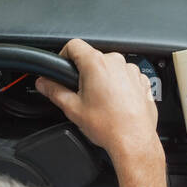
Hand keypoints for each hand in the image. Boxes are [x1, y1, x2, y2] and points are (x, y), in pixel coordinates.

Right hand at [34, 39, 160, 164]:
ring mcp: (131, 71)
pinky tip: (116, 104)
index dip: (64, 55)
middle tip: (83, 95)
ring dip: (104, 80)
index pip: (74, 45)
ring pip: (110, 68)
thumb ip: (54, 91)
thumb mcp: (73, 109)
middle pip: (93, 58)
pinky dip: (120, 87)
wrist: (134, 141)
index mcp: (96, 64)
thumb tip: (44, 83)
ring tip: (102, 102)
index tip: (63, 68)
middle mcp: (116, 62)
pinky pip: (126, 77)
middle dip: (85, 73)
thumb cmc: (109, 126)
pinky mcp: (142, 81)